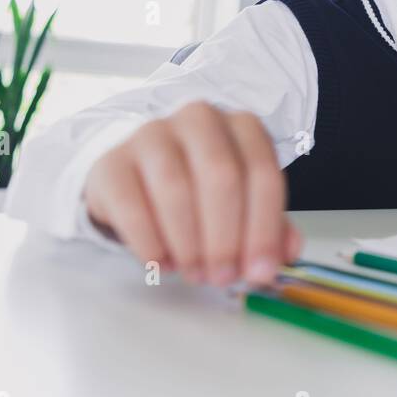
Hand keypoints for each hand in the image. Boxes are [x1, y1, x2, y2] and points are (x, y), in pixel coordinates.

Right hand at [83, 101, 301, 286]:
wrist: (137, 177)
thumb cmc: (200, 190)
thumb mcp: (243, 204)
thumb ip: (270, 227)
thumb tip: (285, 257)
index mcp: (242, 126)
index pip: (262, 174)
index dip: (264, 229)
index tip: (259, 272)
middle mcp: (199, 119)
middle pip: (221, 177)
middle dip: (225, 238)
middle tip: (223, 277)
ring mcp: (152, 134)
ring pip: (175, 188)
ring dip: (189, 243)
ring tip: (194, 273)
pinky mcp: (112, 161)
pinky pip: (131, 203)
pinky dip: (149, 242)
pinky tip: (161, 263)